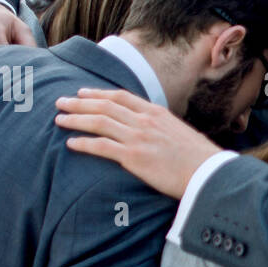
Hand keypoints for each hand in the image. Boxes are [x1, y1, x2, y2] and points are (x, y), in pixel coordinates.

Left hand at [56, 88, 219, 198]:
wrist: (208, 173)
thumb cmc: (198, 158)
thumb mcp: (180, 133)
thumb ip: (162, 128)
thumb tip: (154, 132)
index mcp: (156, 112)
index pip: (121, 96)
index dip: (98, 93)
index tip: (83, 93)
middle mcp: (144, 120)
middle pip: (104, 106)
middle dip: (79, 103)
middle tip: (61, 102)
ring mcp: (138, 137)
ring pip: (99, 122)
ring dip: (75, 119)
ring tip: (59, 119)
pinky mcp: (134, 157)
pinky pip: (101, 146)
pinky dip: (83, 142)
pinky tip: (71, 143)